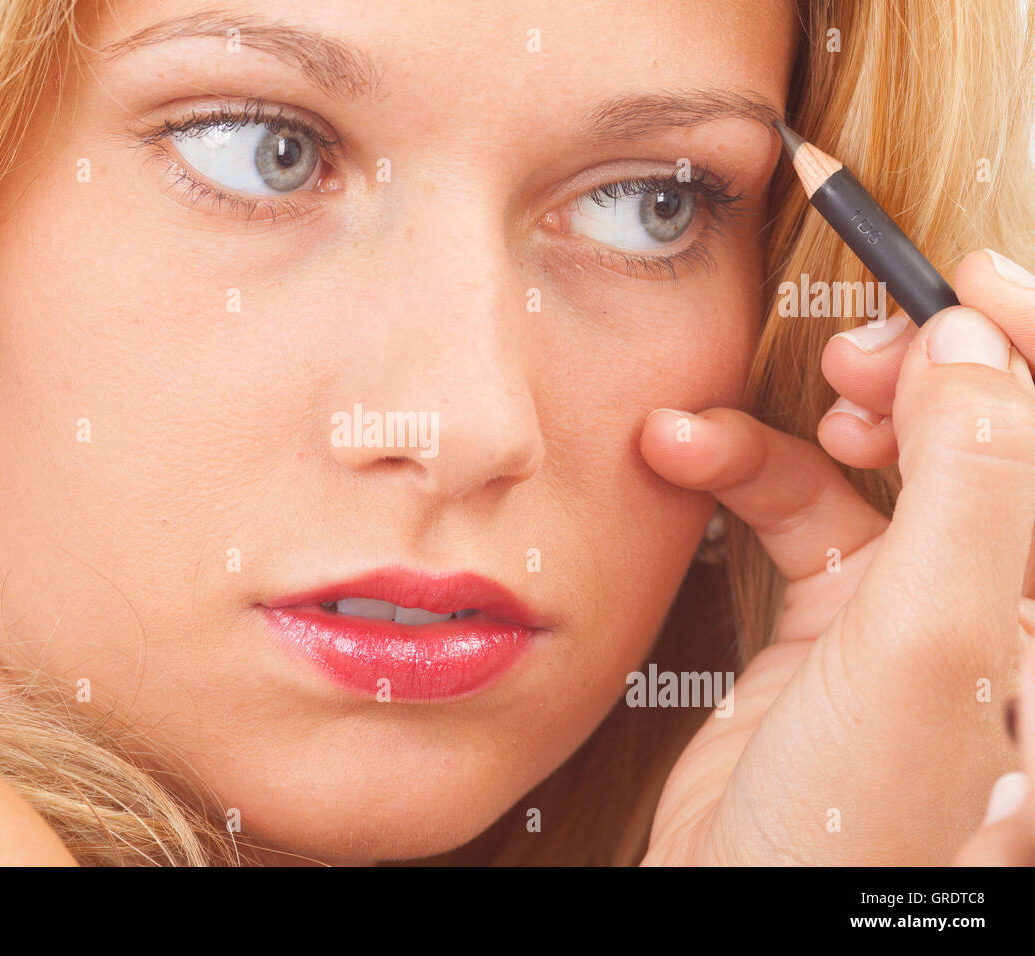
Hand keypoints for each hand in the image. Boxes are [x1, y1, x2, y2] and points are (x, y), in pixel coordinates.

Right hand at [639, 249, 1034, 863]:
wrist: (733, 909)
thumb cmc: (853, 841)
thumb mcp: (928, 654)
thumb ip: (969, 491)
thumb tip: (969, 350)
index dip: (1027, 345)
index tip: (963, 279)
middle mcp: (1000, 602)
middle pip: (982, 435)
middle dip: (917, 373)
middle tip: (857, 350)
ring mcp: (912, 609)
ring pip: (883, 464)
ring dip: (813, 422)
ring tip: (776, 410)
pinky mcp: (829, 619)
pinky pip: (797, 509)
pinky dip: (742, 469)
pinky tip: (692, 453)